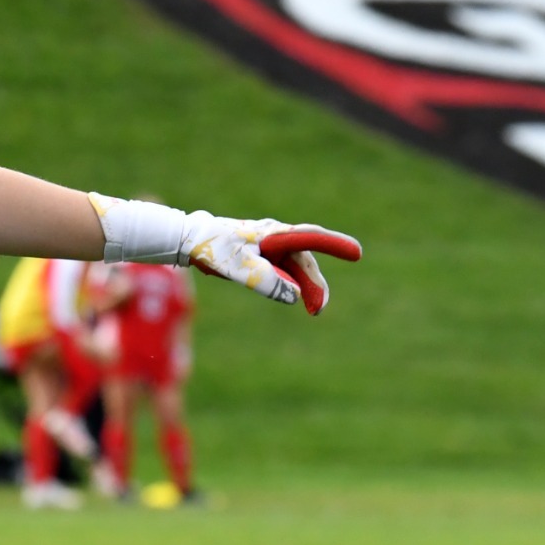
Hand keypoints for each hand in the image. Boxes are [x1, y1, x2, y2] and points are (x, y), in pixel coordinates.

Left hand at [182, 216, 361, 314]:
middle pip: (305, 261)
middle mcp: (276, 237)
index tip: (357, 253)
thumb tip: (294, 296)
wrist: (187, 240)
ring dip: (305, 287)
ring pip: (295, 268)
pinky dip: (290, 284)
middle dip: (315, 284)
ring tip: (313, 310)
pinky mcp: (260, 255)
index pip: (311, 237)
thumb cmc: (213, 249)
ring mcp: (269, 246)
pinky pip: (283, 270)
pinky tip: (293, 296)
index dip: (334, 244)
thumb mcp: (240, 268)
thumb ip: (268, 281)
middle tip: (319, 310)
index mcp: (274, 234)